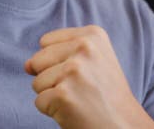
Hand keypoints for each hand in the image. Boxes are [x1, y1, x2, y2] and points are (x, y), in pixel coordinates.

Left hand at [25, 25, 153, 127]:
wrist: (127, 127)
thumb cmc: (106, 96)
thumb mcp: (94, 60)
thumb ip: (57, 53)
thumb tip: (26, 65)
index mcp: (92, 34)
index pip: (45, 42)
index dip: (58, 62)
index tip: (84, 74)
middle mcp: (84, 48)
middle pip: (38, 60)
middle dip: (53, 79)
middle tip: (81, 90)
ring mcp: (74, 71)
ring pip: (37, 82)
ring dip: (54, 96)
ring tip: (80, 100)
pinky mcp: (64, 95)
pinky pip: (40, 102)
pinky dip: (53, 111)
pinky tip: (76, 112)